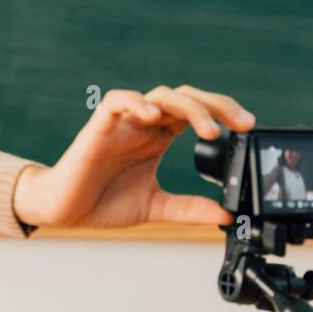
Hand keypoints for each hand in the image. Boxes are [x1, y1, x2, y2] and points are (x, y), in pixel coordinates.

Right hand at [12, 84, 255, 228]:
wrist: (63, 211)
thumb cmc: (102, 202)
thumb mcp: (155, 207)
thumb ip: (188, 208)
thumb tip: (225, 215)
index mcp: (157, 138)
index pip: (196, 112)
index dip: (224, 113)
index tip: (249, 129)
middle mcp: (143, 125)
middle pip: (185, 97)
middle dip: (217, 105)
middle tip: (242, 124)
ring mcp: (122, 124)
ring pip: (160, 96)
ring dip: (189, 107)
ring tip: (209, 130)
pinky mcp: (98, 127)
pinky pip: (117, 101)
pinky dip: (136, 103)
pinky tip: (153, 117)